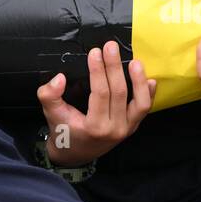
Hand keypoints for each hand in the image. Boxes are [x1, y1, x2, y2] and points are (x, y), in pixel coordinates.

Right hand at [36, 40, 154, 166]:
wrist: (75, 155)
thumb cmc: (63, 132)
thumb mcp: (51, 115)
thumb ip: (49, 96)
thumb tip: (59, 78)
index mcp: (94, 126)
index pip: (100, 93)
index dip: (98, 71)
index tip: (95, 52)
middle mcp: (114, 129)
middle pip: (119, 93)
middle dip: (115, 67)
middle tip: (111, 46)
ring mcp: (126, 129)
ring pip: (141, 104)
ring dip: (139, 81)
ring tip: (135, 61)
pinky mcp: (132, 127)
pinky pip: (145, 110)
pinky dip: (150, 94)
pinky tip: (151, 79)